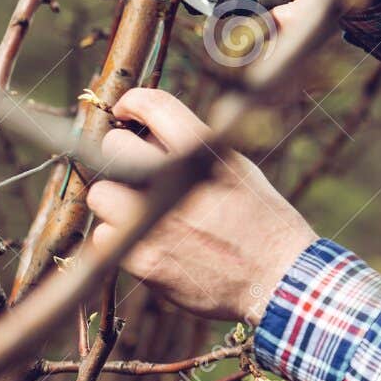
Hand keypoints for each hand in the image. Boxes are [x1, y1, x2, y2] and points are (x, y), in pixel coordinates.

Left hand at [86, 88, 317, 324]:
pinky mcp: (142, 259)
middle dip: (122, 155)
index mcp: (205, 152)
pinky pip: (105, 238)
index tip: (127, 111)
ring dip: (117, 202)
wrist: (278, 279)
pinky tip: (150, 244)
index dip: (133, 102)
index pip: (152, 104)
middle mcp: (176, 181)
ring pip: (102, 194)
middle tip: (137, 172)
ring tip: (144, 215)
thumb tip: (146, 132)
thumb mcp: (239, 169)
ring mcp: (154, 221)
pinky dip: (122, 241)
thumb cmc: (262, 222)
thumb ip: (194, 149)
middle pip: (114, 146)